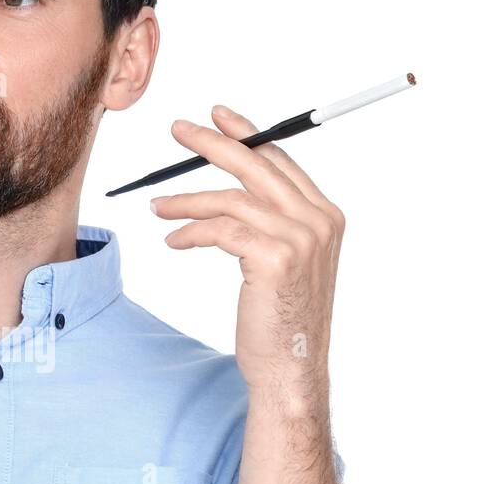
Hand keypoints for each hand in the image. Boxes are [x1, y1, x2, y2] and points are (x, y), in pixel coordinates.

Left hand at [150, 104, 345, 407]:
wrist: (291, 366)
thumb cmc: (282, 319)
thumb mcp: (286, 262)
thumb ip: (272, 223)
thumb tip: (234, 192)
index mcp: (326, 215)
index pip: (281, 160)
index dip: (248, 135)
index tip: (219, 117)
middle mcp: (319, 220)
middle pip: (257, 164)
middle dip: (214, 143)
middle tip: (178, 130)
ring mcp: (300, 238)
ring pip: (231, 198)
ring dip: (187, 199)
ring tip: (157, 206)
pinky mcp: (273, 258)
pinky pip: (219, 230)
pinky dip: (190, 232)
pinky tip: (174, 240)